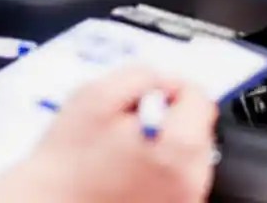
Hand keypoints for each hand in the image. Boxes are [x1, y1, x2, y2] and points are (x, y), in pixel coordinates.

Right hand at [0, 66, 218, 202]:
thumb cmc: (67, 162)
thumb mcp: (95, 96)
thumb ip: (138, 76)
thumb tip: (162, 78)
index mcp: (181, 146)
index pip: (198, 96)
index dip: (167, 86)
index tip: (142, 94)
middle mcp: (192, 179)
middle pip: (195, 127)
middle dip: (165, 117)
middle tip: (122, 123)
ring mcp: (184, 201)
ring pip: (183, 155)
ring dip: (158, 144)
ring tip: (117, 151)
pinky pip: (172, 180)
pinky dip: (153, 170)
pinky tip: (121, 172)